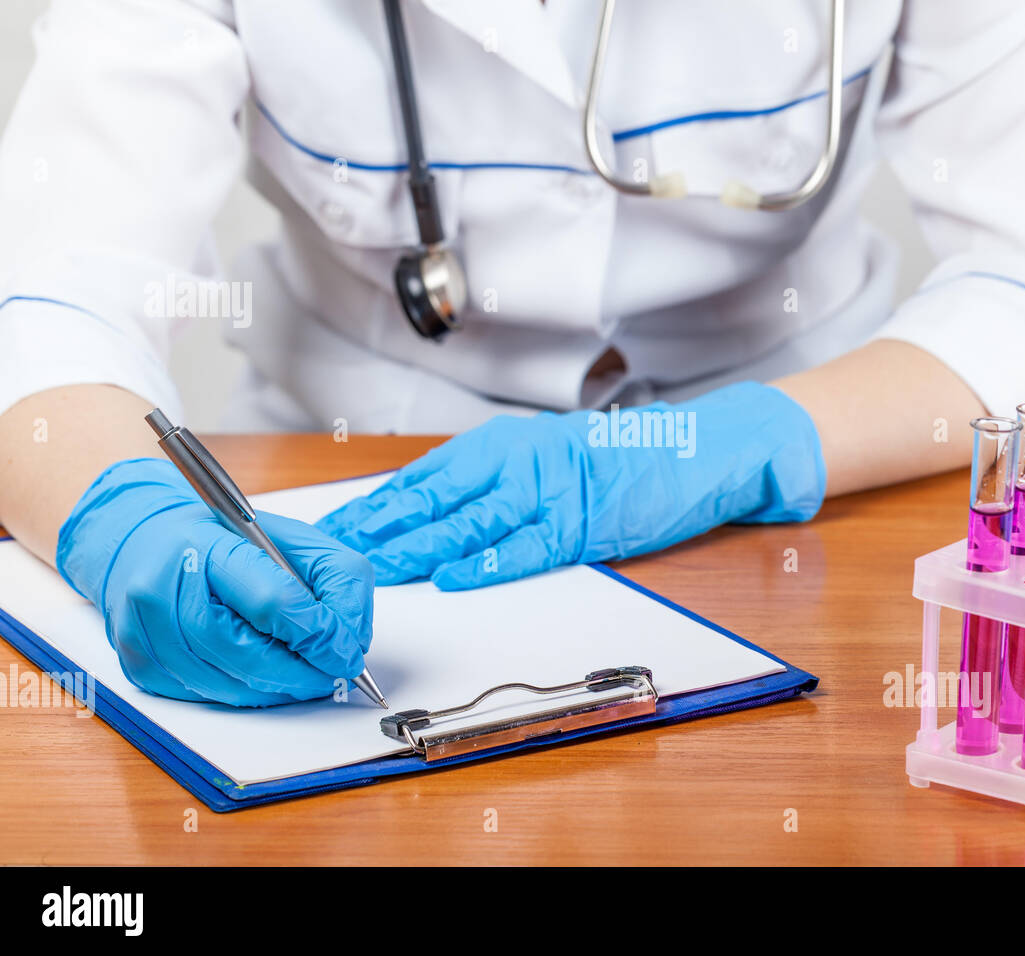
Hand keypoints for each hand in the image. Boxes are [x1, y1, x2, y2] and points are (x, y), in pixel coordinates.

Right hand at [56, 458, 374, 706]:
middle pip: (248, 654)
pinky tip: (264, 677)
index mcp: (206, 545)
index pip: (273, 601)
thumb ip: (335, 577)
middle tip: (334, 675)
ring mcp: (145, 631)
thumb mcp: (291, 538)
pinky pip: (205, 697)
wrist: (143, 543)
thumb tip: (352, 639)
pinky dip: (246, 693)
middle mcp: (165, 589)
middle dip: (303, 673)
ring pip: (229, 684)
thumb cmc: (223, 541)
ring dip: (279, 689)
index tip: (349, 653)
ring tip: (306, 678)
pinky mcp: (138, 664)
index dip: (319, 635)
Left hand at [318, 381, 825, 588]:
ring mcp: (551, 491)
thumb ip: (494, 479)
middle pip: (433, 497)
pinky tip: (454, 575)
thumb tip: (432, 512)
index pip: (423, 476)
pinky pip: (529, 546)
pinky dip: (490, 562)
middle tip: (331, 550)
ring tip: (375, 566)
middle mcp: (518, 461)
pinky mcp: (584, 523)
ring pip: (470, 522)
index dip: (375, 504)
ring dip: (419, 547)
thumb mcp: (544, 454)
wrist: (692, 449)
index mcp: (504, 444)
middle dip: (379, 528)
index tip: (334, 526)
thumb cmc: (618, 457)